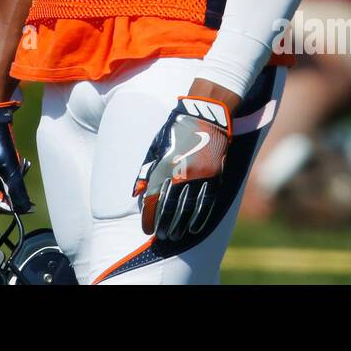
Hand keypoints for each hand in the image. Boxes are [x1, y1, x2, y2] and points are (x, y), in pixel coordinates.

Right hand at [0, 101, 33, 213]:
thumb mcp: (8, 164)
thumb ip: (16, 188)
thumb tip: (26, 208)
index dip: (13, 206)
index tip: (29, 206)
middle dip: (11, 185)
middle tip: (21, 169)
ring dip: (9, 175)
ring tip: (16, 160)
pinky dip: (4, 169)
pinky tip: (10, 156)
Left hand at [133, 95, 232, 239]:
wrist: (206, 113)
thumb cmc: (177, 129)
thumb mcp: (158, 145)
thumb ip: (147, 169)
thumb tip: (136, 192)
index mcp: (166, 164)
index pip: (155, 197)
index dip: (150, 216)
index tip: (146, 229)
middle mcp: (182, 172)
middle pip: (171, 206)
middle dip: (164, 224)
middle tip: (160, 236)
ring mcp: (200, 175)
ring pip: (189, 207)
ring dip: (180, 224)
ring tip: (173, 236)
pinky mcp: (215, 175)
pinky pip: (207, 202)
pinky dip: (199, 217)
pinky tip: (193, 228)